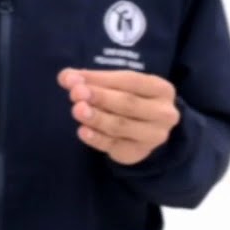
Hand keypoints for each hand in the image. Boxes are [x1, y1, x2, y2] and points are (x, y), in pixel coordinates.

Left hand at [57, 68, 179, 165]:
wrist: (147, 128)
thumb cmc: (130, 99)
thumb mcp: (117, 85)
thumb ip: (92, 79)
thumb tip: (66, 77)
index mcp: (161, 89)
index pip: (130, 80)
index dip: (101, 79)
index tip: (74, 78)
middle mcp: (163, 113)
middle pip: (128, 103)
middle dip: (99, 97)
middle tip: (75, 93)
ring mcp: (153, 136)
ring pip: (121, 126)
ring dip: (97, 118)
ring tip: (77, 110)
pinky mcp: (138, 153)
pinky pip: (115, 146)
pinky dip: (97, 138)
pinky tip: (83, 131)